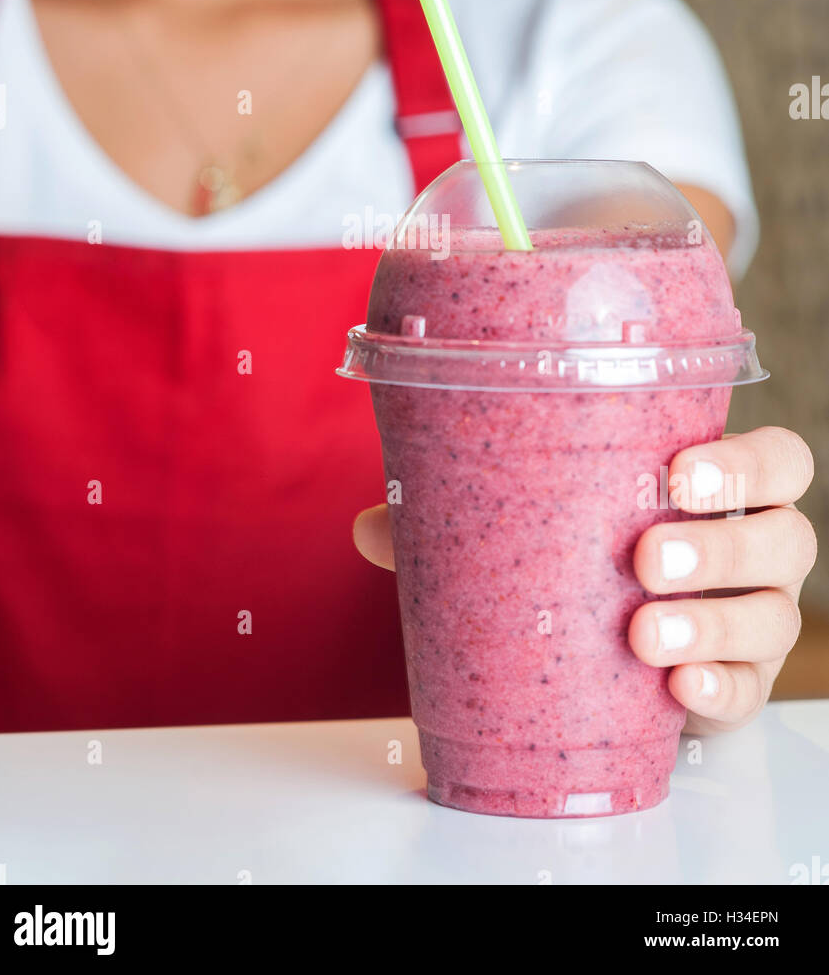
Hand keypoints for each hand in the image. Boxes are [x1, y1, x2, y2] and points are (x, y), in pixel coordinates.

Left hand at [354, 426, 816, 735]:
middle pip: (784, 536)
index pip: (774, 461)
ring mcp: (755, 620)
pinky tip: (675, 688)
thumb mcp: (534, 527)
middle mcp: (753, 550)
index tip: (676, 471)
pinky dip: (717, 688)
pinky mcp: (739, 686)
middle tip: (642, 557)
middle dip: (717, 545)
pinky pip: (751, 692)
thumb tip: (370, 524)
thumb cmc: (582, 559)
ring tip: (643, 633)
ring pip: (772, 616)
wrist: (607, 652)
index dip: (744, 463)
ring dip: (711, 622)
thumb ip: (465, 517)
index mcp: (715, 492)